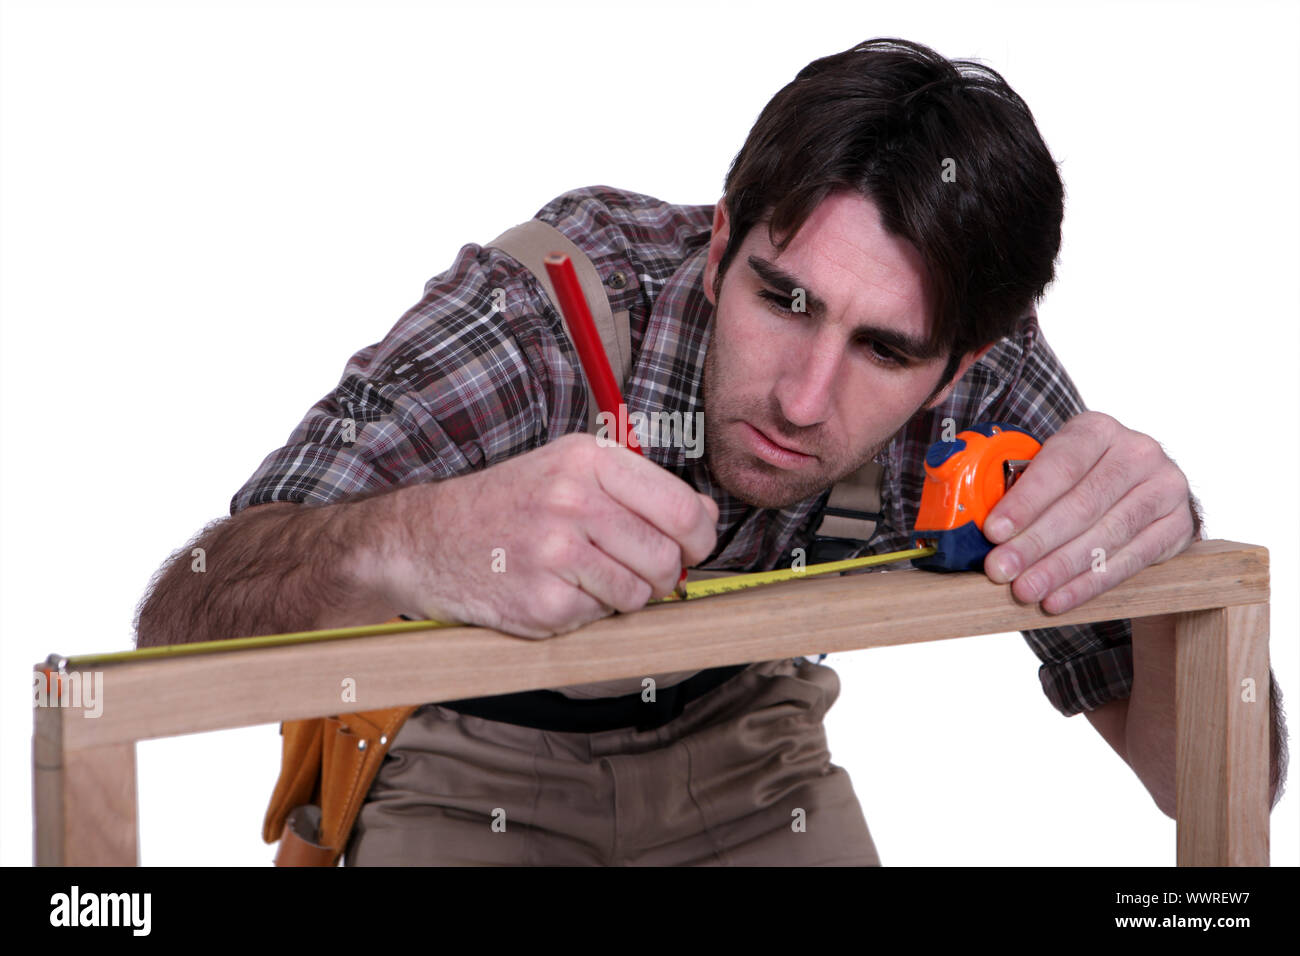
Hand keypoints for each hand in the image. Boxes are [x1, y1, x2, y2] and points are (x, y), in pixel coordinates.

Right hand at [375, 433, 717, 637]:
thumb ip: (639, 489)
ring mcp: (557, 553)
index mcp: (588, 460)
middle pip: (667, 557)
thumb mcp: (569, 470)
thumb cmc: (508, 504)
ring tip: (584, 575)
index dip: (699, 536)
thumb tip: (705, 518)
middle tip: (638, 570)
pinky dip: (585, 611)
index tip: (692, 546)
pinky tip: (554, 589)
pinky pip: (600, 617)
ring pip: (638, 592)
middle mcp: (574, 501)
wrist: (427, 539)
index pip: (683, 508)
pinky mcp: (544, 602)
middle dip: (663, 573)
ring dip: (622, 594)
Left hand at [981, 412, 1196, 613]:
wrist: (1145, 490)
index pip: (1059, 466)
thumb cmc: (1082, 480)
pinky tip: (1059, 599)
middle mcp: (1137, 452)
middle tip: (1000, 570)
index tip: (993, 531)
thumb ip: (1019, 484)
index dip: (1024, 501)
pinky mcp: (1179, 524)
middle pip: (1080, 505)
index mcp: (1097, 429)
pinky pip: (1131, 560)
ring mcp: (1165, 487)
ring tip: (1025, 590)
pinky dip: (1090, 584)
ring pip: (1106, 535)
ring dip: (1059, 568)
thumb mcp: (1054, 468)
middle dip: (1035, 543)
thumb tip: (972, 520)